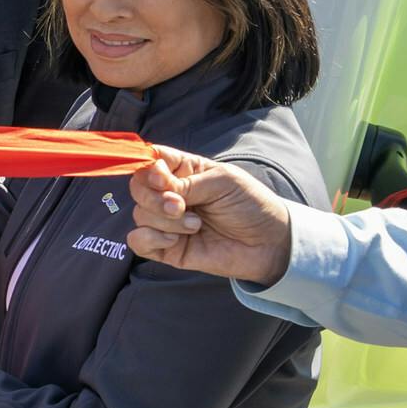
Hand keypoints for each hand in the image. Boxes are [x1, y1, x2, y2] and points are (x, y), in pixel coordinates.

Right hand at [127, 145, 294, 283]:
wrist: (268, 244)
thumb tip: (153, 183)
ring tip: (196, 225)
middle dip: (155, 198)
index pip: (150, 159)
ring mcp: (166, 222)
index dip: (148, 167)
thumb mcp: (223, 182)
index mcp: (184, 171)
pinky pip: (137, 241)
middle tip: (181, 206)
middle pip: (137, 187)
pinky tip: (175, 240)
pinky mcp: (166, 247)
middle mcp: (171, 194)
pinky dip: (151, 239)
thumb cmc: (250, 205)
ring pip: (139, 214)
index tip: (162, 179)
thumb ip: (186, 182)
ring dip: (165, 221)